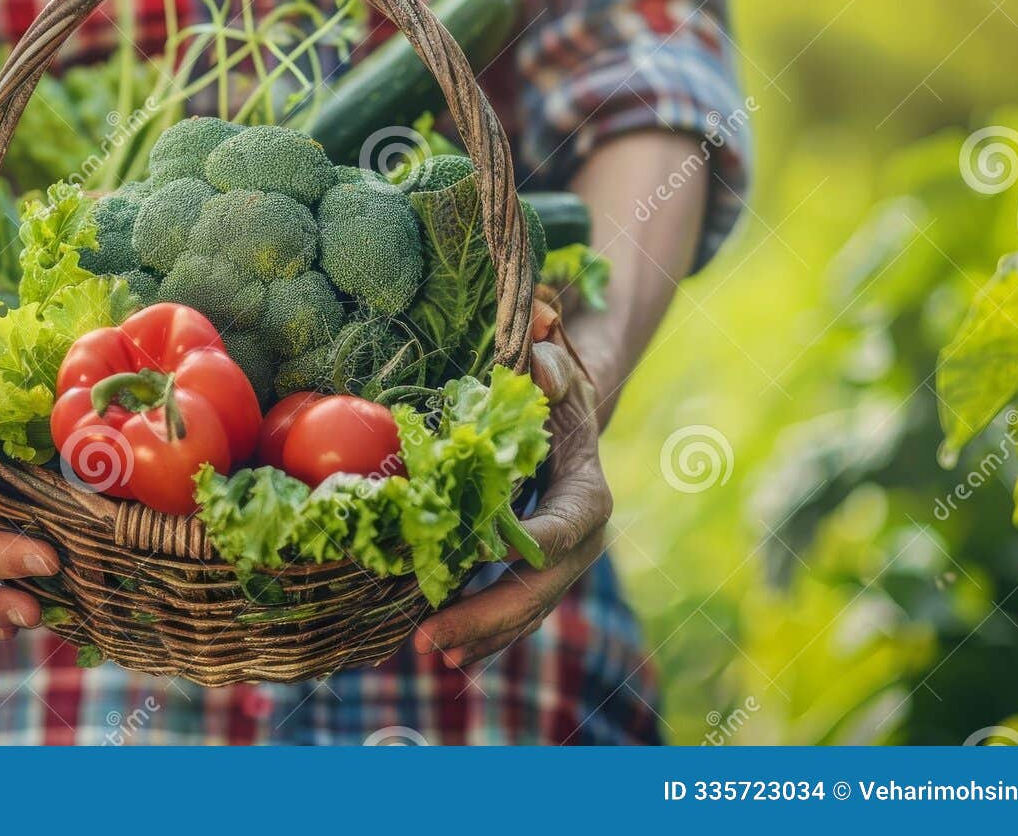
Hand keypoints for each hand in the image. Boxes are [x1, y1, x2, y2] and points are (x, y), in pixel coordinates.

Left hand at [412, 339, 612, 667]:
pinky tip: (449, 655)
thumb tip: (545, 363)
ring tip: (432, 652)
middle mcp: (579, 542)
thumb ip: (554, 373)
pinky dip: (482, 636)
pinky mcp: (536, 580)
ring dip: (478, 636)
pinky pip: (512, 615)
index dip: (532, 542)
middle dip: (485, 616)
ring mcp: (558, 568)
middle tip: (430, 637)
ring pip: (523, 611)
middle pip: (536, 588)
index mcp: (587, 497)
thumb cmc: (557, 402)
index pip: (563, 526)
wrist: (568, 430)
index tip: (491, 556)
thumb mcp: (560, 381)